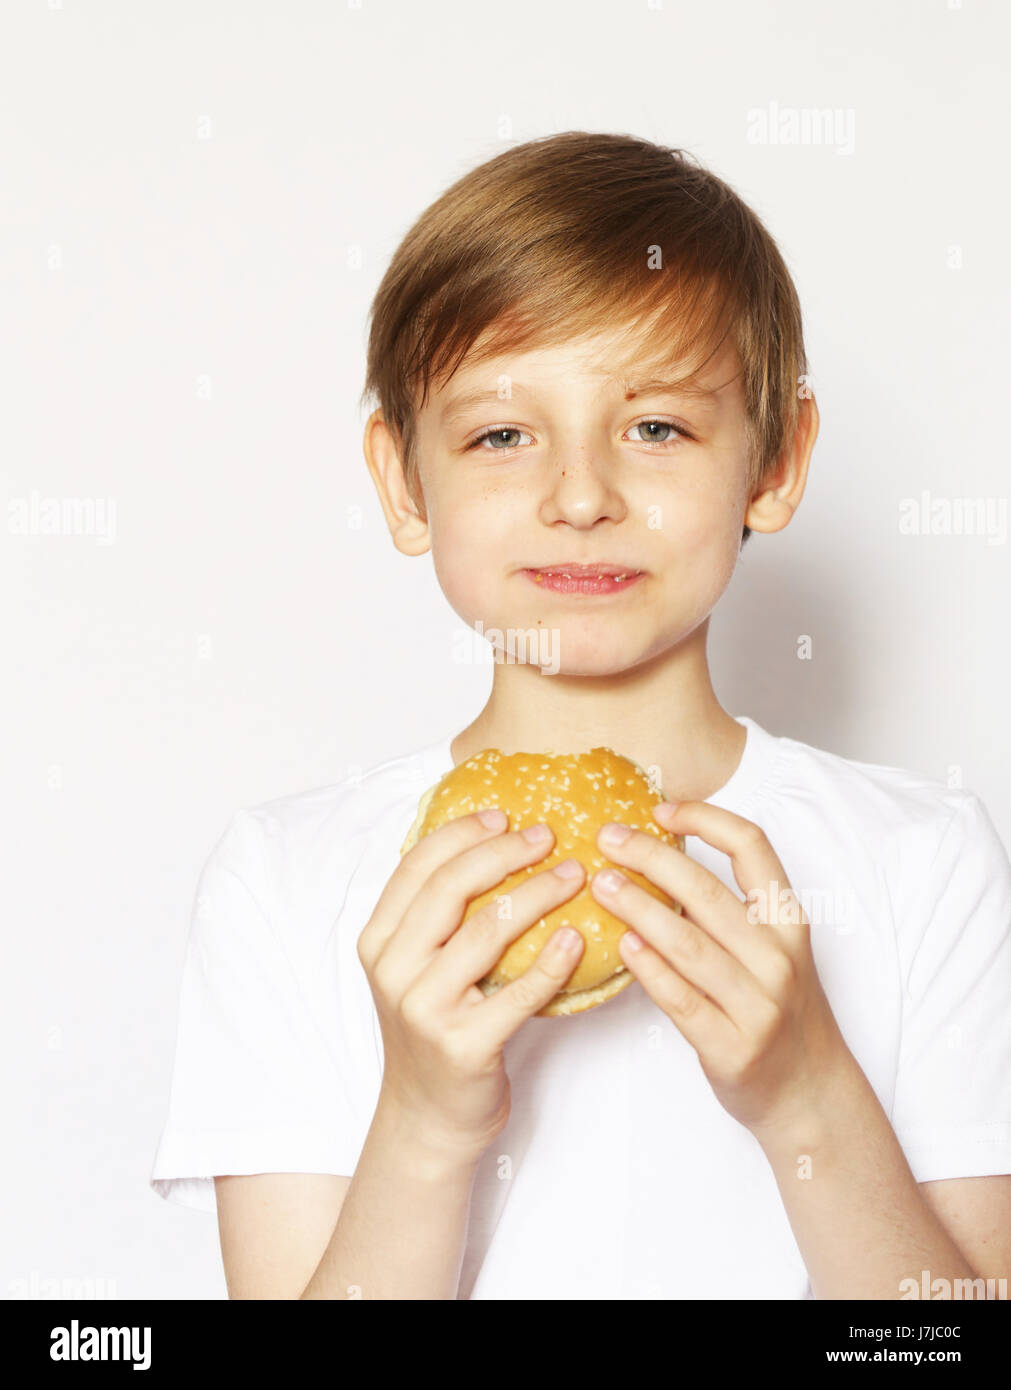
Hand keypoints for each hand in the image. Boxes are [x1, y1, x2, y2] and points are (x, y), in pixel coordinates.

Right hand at [357, 809, 585, 1160]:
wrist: (426, 1118)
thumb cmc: (432, 1031)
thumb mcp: (413, 969)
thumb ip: (433, 917)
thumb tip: (486, 845)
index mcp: (379, 942)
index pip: (417, 867)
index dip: (462, 834)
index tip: (504, 815)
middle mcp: (394, 971)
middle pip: (450, 890)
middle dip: (504, 853)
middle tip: (548, 837)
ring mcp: (425, 1009)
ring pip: (485, 933)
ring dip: (537, 895)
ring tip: (574, 876)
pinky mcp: (463, 1046)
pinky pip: (517, 994)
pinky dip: (551, 962)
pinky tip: (577, 937)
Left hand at [590, 802, 853, 1138]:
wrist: (810, 1091)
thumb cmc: (779, 1009)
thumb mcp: (771, 950)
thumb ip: (727, 910)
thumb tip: (656, 857)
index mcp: (788, 921)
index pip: (752, 847)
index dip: (705, 819)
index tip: (659, 809)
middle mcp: (778, 957)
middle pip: (706, 890)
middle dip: (650, 857)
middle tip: (606, 838)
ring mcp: (758, 1004)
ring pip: (688, 943)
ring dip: (637, 908)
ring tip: (601, 884)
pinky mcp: (733, 1047)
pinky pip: (682, 999)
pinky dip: (650, 970)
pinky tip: (622, 946)